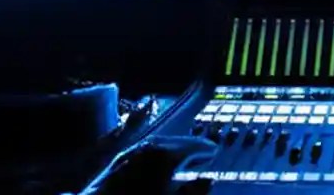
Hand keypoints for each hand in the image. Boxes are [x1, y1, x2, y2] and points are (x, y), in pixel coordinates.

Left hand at [80, 135, 215, 194]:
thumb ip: (193, 192)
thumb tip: (209, 181)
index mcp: (168, 156)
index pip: (194, 147)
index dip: (205, 149)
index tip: (213, 151)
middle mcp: (151, 148)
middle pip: (177, 142)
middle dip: (191, 146)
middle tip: (201, 150)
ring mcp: (134, 151)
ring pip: (160, 144)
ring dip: (174, 147)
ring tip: (182, 155)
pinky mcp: (120, 159)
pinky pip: (144, 149)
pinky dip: (156, 151)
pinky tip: (157, 161)